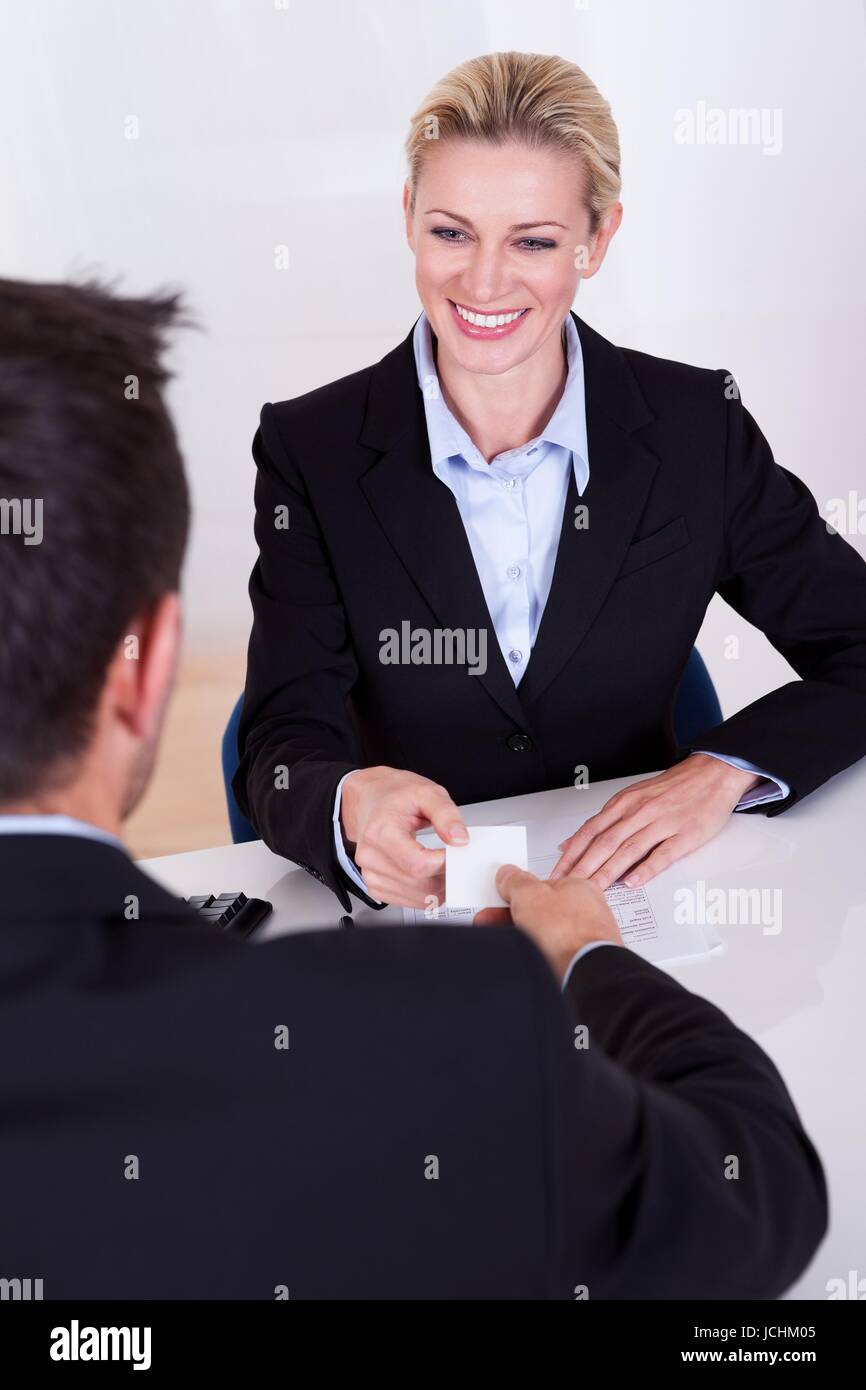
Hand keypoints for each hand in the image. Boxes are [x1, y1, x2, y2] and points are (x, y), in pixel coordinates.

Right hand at [340, 766, 467, 907]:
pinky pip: (409, 902)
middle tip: (456, 859)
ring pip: (418, 898)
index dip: (445, 864)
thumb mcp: (427, 793)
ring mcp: (371, 875)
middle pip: (420, 884)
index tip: (458, 853)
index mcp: (381, 832)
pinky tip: (430, 876)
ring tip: (443, 864)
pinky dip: (426, 893)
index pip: (418, 864)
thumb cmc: (395, 797)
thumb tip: (459, 839)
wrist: (371, 801)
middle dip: (447, 876)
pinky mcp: (375, 887)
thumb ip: (446, 815)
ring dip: (439, 887)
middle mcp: (371, 857)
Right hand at [474, 864, 622, 982]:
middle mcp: (586, 913)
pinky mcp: (579, 963)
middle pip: (541, 912)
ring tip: (503, 941)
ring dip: (520, 936)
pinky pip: (550, 956)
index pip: (542, 885)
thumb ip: (517, 881)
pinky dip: (534, 955)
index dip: (516, 892)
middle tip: (490, 920)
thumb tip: (508, 874)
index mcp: (579, 888)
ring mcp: (583, 941)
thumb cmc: (568, 932)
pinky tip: (523, 957)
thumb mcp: (530, 895)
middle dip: (512, 916)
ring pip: (544, 936)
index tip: (499, 898)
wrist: (585, 974)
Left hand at [549, 754, 760, 890]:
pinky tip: (633, 882)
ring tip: (593, 890)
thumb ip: (605, 821)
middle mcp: (640, 812)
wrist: (712, 773)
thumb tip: (572, 842)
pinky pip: (662, 854)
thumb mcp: (633, 797)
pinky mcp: (685, 835)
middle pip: (605, 842)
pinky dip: (646, 869)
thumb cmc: (672, 788)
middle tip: (568, 886)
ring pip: (629, 850)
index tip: (557, 872)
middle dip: (584, 867)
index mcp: (625, 803)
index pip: (590, 831)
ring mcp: (663, 823)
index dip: (572, 853)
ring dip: (608, 872)